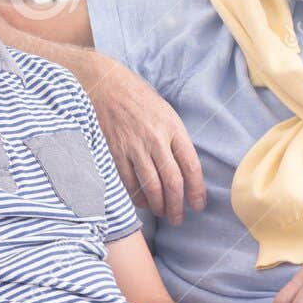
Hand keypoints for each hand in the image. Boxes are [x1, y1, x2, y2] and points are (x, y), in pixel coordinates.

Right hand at [82, 57, 203, 224]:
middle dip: (177, 205)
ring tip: (162, 213)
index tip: (197, 205)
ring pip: (150, 186)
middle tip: (178, 218)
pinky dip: (136, 197)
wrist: (105, 84)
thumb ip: (175, 139)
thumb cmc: (138, 98)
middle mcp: (155, 139)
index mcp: (173, 127)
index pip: (191, 166)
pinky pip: (128, 182)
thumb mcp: (165, 112)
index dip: (196, 191)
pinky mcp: (115, 152)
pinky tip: (141, 202)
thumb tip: (183, 170)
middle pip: (172, 182)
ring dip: (158, 205)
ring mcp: (133, 146)